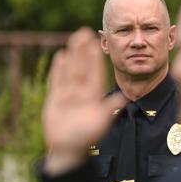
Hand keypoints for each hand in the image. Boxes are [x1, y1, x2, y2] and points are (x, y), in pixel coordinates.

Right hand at [42, 28, 125, 174]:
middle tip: (86, 31)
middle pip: (82, 67)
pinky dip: (59, 69)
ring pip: (71, 70)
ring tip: (74, 39)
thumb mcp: (100, 123)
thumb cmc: (85, 138)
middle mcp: (82, 93)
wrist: (67, 150)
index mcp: (94, 97)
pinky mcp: (56, 99)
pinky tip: (61, 56)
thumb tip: (124, 96)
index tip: (97, 43)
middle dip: (84, 51)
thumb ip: (109, 108)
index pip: (95, 73)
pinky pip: (58, 80)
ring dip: (72, 55)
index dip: (95, 59)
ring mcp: (68, 95)